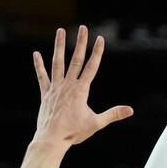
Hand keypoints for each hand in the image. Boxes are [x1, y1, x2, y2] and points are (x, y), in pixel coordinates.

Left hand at [33, 26, 132, 146]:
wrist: (52, 139)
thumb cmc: (74, 133)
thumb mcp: (96, 123)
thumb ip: (113, 114)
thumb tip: (130, 110)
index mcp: (81, 90)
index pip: (91, 67)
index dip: (97, 52)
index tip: (100, 39)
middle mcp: (68, 85)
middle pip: (76, 60)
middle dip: (81, 43)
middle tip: (83, 28)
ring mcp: (55, 88)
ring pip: (58, 63)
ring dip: (59, 46)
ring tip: (61, 31)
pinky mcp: (45, 94)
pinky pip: (42, 76)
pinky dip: (39, 65)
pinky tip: (36, 54)